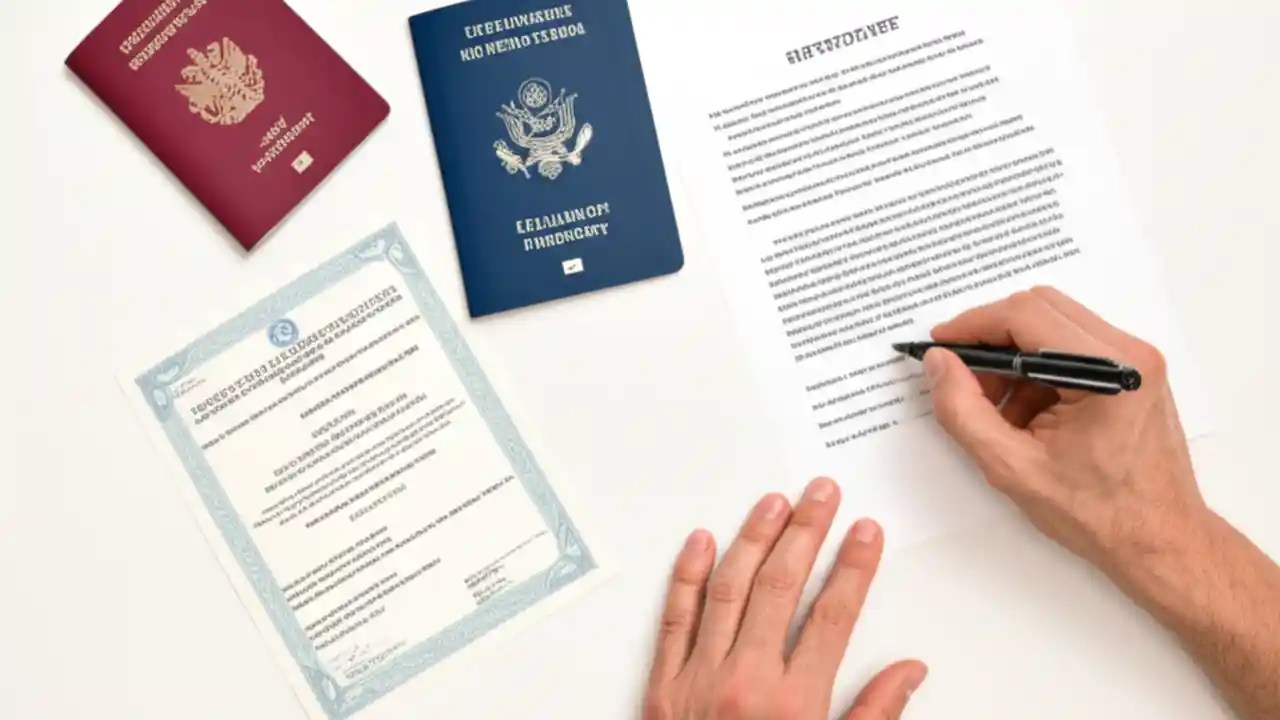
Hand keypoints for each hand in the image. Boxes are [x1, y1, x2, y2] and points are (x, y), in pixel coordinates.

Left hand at [643, 478, 926, 719]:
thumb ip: (872, 717)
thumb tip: (908, 670)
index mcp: (793, 706)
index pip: (833, 616)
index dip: (854, 568)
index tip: (867, 532)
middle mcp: (744, 683)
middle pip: (780, 588)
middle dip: (806, 533)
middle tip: (822, 494)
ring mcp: (698, 680)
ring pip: (727, 590)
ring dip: (752, 539)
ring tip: (772, 503)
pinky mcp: (662, 687)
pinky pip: (674, 619)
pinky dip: (687, 577)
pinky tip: (701, 541)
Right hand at [923, 286, 1207, 579]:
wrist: (1160, 541)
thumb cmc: (1098, 514)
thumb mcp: (1012, 467)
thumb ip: (964, 410)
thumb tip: (938, 362)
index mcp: (1109, 371)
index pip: (1025, 315)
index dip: (973, 324)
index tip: (939, 345)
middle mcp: (1130, 353)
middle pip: (1040, 308)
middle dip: (992, 339)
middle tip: (963, 379)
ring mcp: (1136, 360)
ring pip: (1053, 326)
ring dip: (1014, 358)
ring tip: (997, 411)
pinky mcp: (1133, 373)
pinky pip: (1072, 349)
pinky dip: (1038, 372)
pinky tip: (1027, 416)